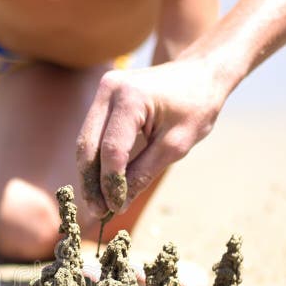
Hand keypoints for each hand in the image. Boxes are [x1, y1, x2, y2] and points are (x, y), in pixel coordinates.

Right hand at [77, 59, 225, 216]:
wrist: (200, 73)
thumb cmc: (195, 106)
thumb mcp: (175, 145)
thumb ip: (144, 173)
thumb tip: (119, 203)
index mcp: (130, 98)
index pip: (112, 150)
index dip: (111, 183)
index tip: (116, 208)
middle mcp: (109, 90)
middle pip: (88, 146)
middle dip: (91, 182)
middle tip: (97, 212)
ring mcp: (103, 91)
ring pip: (85, 142)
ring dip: (89, 175)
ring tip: (96, 203)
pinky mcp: (103, 98)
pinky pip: (92, 134)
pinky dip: (95, 160)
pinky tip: (99, 184)